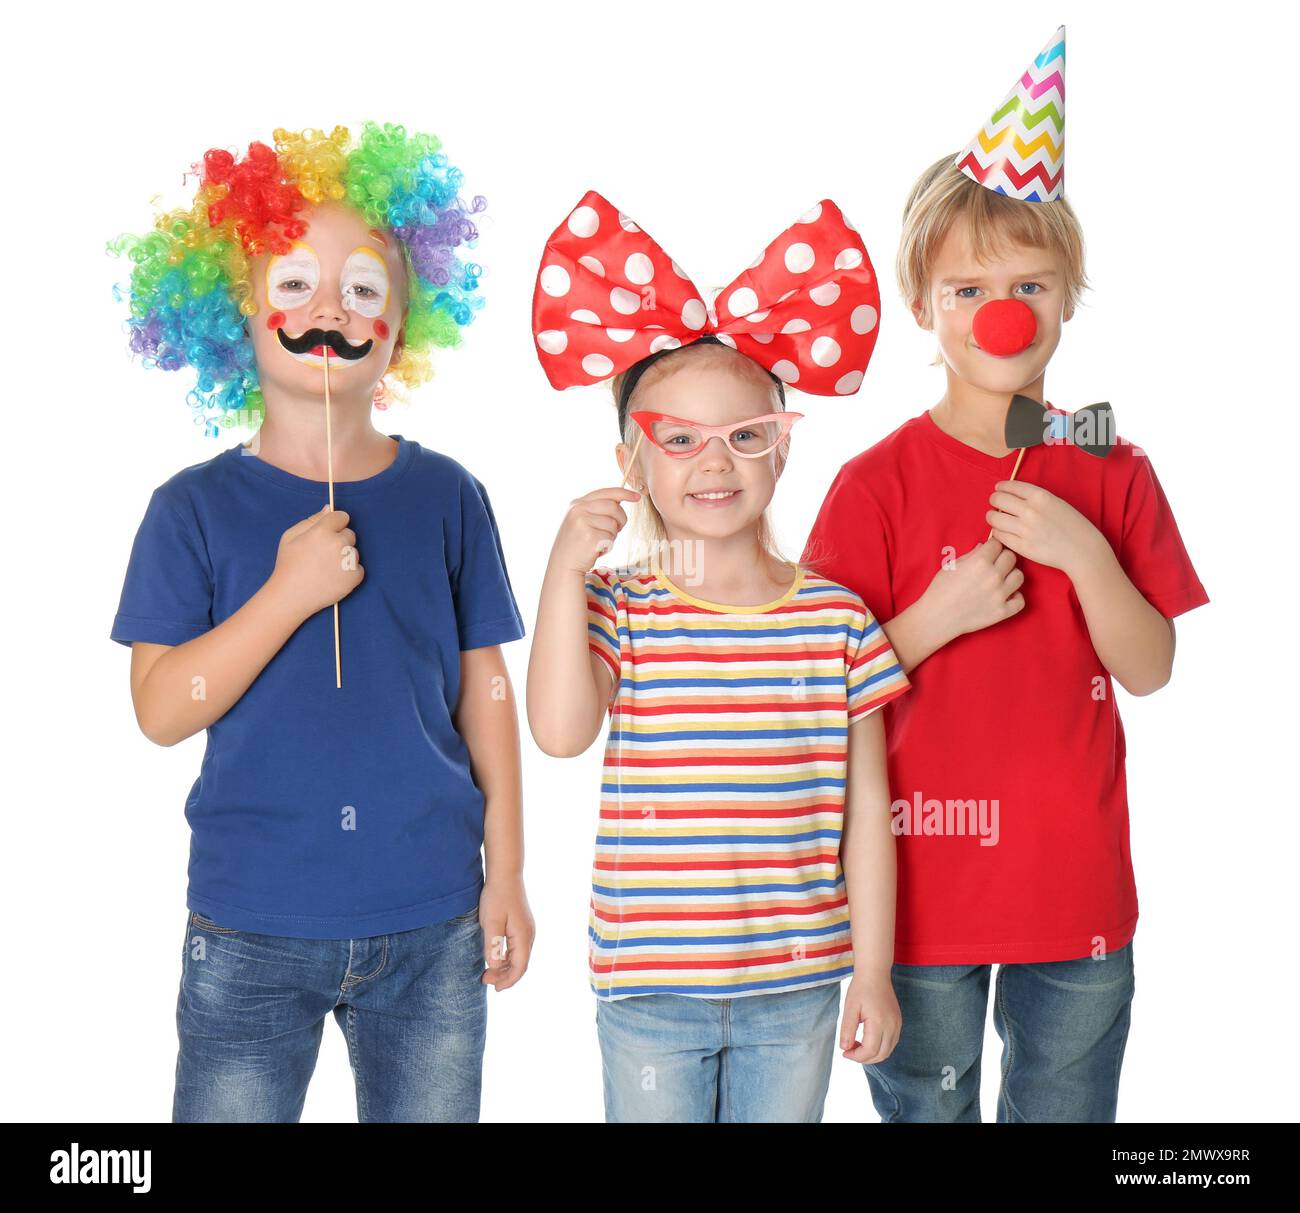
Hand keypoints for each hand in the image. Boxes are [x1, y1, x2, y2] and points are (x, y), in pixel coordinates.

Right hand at [269, 506, 363, 620]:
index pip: (342, 516)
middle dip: (339, 541)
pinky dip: (349, 572)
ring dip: (344, 557)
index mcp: (322, 531)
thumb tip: (329, 508)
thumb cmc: (288, 565)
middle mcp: (338, 543)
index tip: (327, 533)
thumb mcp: (290, 536)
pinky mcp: (355, 576)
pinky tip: (333, 577)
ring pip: (354, 551)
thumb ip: (312, 519)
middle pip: (350, 534)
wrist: (291, 595)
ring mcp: (348, 560)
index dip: (334, 525)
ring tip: (326, 568)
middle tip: (322, 555)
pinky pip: (358, 568)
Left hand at [479, 875, 533, 990]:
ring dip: (505, 967)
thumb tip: (494, 966)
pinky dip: (506, 958)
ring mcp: (527, 930)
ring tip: (487, 971)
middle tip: (484, 979)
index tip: (494, 988)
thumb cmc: (497, 897)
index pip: (520, 967)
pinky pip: (517, 948)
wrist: (505, 874)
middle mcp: (529, 935)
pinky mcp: (522, 926)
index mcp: (523, 936)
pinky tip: (494, 957)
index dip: (508, 981)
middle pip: (520, 964)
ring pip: (519, 957)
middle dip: (504, 976)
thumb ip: (493, 945)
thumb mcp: (491, 921)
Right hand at [552, 486, 641, 575]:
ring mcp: (583, 522)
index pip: (606, 492)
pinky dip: (608, 546)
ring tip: (599, 542)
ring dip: (612, 536)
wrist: (564, 565)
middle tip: (616, 530)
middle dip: (621, 519)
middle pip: (614, 507)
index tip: (636, 497)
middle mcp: (578, 510)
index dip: (624, 493)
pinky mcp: (590, 536)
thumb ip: (597, 509)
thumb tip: (620, 500)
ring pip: (613, 524)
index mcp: (577, 504)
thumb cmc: (577, 544)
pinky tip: (596, 550)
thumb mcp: (582, 520)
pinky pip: (611, 537)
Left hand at [840, 970, 901, 1063]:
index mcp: (879, 1022)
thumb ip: (847, 1029)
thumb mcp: (850, 1008)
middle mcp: (892, 1026)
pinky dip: (880, 1048)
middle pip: (881, 1055)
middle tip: (850, 1052)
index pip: (870, 1051)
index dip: (856, 1056)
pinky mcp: (898, 1022)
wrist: (875, 974)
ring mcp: (897, 1025)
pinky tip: (867, 1040)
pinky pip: (891, 1043)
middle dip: (864, 1058)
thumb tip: (845, 1048)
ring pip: (887, 1051)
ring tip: (857, 1046)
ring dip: (873, 1055)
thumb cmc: (861, 988)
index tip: (845, 1052)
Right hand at [920, 536, 1024, 640]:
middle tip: (994, 565)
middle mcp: (993, 576)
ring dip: (1011, 576)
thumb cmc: (940, 590)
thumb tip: (984, 546)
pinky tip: (1005, 596)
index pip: (997, 544)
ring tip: (1000, 580)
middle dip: (1002, 558)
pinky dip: (1014, 597)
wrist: (937, 617)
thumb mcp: (952, 566)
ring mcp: (999, 595)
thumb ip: (971, 554)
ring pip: (1019, 576)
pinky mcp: (1002, 611)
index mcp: (979, 562)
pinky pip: (1020, 600)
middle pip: (1011, 557)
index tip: (988, 552)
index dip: (992, 546)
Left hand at [987, 480, 1108, 576]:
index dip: (1001, 487)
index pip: (1010, 486)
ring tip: (996, 518)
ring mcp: (1024, 529)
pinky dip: (997, 532)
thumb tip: (1011, 496)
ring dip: (992, 517)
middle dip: (994, 500)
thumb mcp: (1056, 502)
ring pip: (994, 518)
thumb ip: (1034, 498)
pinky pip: (998, 535)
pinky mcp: (1021, 546)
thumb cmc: (1071, 524)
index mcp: (1040, 496)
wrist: (1082, 549)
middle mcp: (1030, 510)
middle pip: (998, 500)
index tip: (998, 489)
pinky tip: (1003, 531)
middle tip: (995, 504)